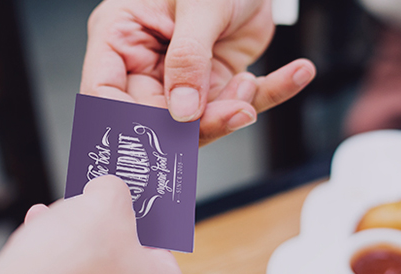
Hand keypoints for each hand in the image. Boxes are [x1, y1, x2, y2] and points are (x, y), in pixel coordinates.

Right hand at [0, 175, 188, 273]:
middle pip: (123, 266)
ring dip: (70, 246)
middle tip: (89, 210)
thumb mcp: (107, 202)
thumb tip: (107, 191)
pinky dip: (52, 269)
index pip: (162, 252)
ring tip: (53, 218)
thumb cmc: (73, 267)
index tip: (125, 206)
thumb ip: (114, 192)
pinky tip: (37, 238)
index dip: (140, 223)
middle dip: (99, 233)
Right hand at [81, 0, 315, 145]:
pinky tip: (296, 74)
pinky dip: (272, 91)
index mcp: (120, 36)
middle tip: (232, 112)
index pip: (104, 93)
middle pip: (154, 116)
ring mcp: (182, 76)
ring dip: (233, 110)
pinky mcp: (216, 80)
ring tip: (253, 86)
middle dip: (196, 122)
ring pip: (197, 120)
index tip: (158, 134)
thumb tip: (183, 111)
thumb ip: (188, 57)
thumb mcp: (199, 4)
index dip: (123, 121)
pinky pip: (240, 99)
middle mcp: (146, 61)